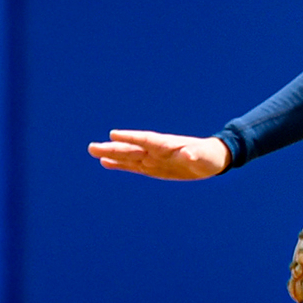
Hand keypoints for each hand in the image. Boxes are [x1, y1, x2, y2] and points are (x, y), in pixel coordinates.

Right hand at [88, 130, 229, 179]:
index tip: (113, 134)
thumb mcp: (203, 157)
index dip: (131, 137)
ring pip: (129, 156)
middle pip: (132, 148)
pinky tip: (105, 163)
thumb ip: (194, 155)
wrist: (210, 160)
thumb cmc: (208, 156)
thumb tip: (188, 155)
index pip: (146, 140)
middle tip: (92, 147)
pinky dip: (120, 165)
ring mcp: (153, 158)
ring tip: (93, 151)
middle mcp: (156, 150)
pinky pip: (133, 166)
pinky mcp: (152, 168)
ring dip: (112, 155)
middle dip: (113, 148)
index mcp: (167, 145)